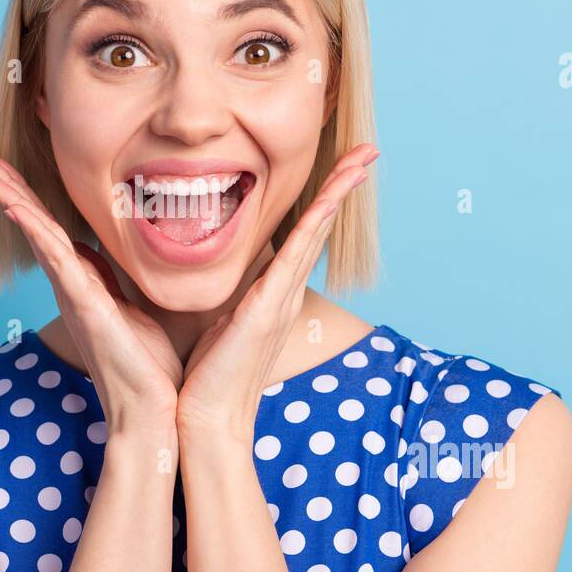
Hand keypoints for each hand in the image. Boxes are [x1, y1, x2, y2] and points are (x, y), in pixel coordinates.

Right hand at [0, 153, 181, 437]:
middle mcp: (72, 285)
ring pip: (38, 235)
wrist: (153, 409)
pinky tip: (17, 208)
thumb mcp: (138, 308)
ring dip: (11, 200)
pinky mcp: (84, 304)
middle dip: (7, 189)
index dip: (27, 198)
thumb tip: (119, 253)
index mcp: (84, 283)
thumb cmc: (150, 367)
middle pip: (34, 225)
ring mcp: (74, 294)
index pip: (51, 230)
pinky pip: (56, 259)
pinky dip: (35, 231)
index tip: (4, 170)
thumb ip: (122, 280)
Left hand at [174, 143, 379, 446]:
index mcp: (272, 295)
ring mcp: (282, 300)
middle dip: (343, 186)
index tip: (337, 167)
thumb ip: (225, 296)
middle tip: (367, 150)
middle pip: (320, 228)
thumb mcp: (216, 322)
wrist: (205, 421)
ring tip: (362, 157)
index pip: (302, 237)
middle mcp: (285, 293)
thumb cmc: (204, 377)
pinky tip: (332, 195)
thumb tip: (212, 270)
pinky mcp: (269, 308)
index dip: (321, 200)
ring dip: (340, 192)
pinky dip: (317, 221)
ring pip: (316, 233)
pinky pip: (298, 254)